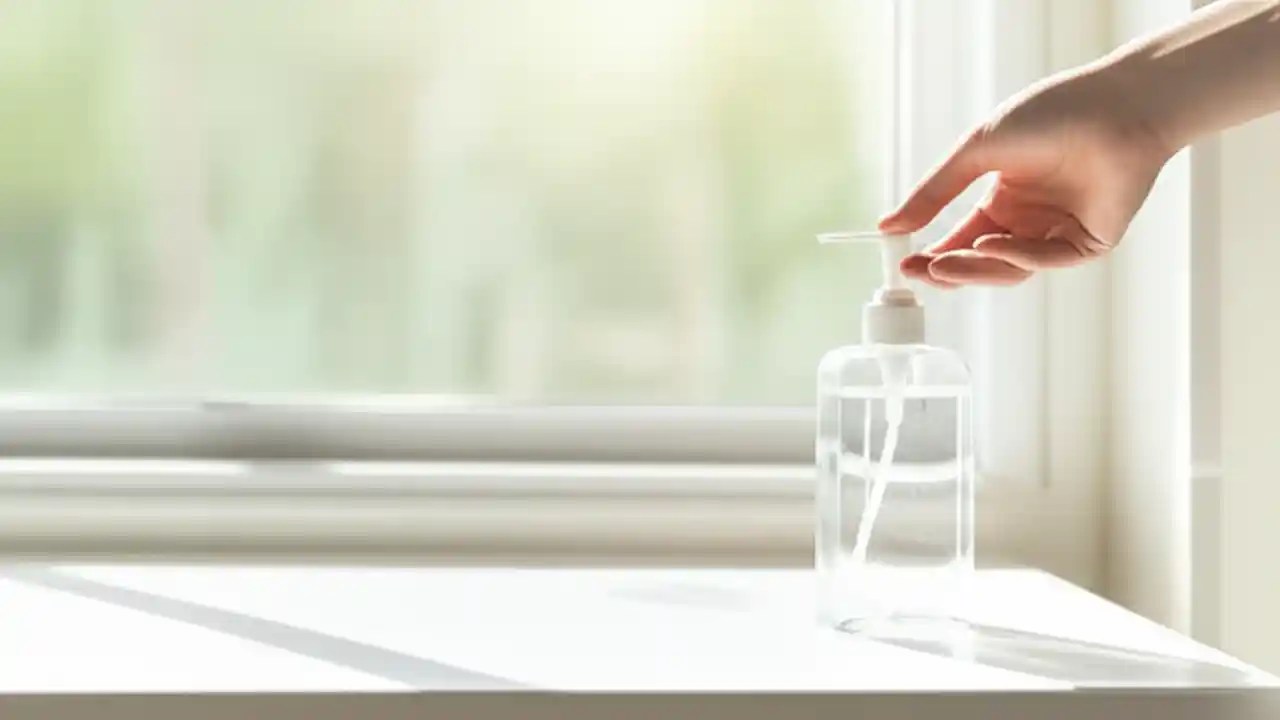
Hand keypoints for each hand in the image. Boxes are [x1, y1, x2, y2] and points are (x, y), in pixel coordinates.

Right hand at [879, 65, 1173, 287]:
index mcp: (1005, 200)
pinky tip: (989, 244)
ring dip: (974, 268)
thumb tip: (889, 226)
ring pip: (1010, 268)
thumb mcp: (978, 151)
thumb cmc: (1050, 114)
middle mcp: (1030, 222)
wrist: (1115, 107)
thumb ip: (935, 191)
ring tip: (940, 266)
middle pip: (981, 260)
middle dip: (948, 269)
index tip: (902, 262)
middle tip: (916, 273)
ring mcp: (1058, 234)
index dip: (932, 254)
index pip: (962, 239)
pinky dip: (1015, 255)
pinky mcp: (1087, 244)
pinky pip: (1045, 259)